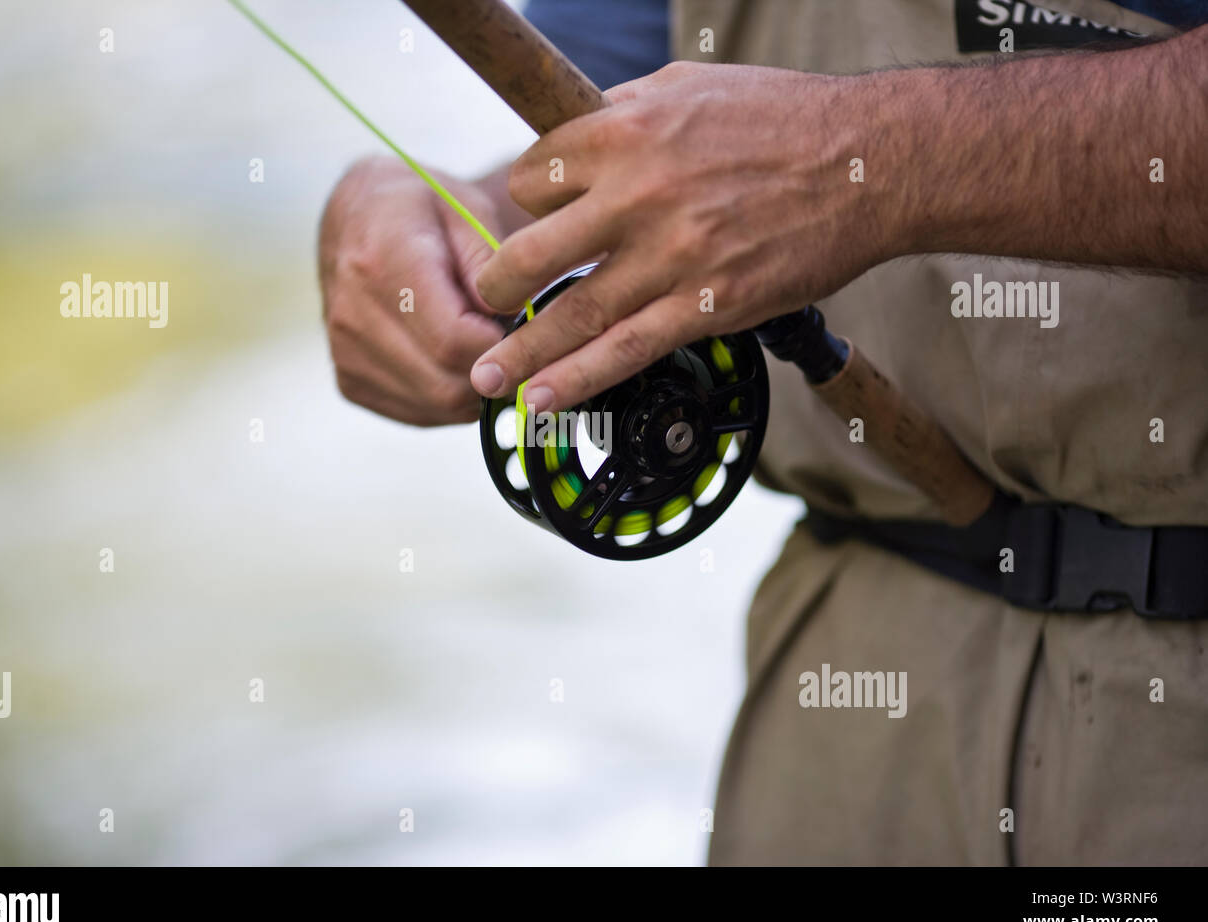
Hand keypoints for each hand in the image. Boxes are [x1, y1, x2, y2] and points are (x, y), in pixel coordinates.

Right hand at [319, 156, 505, 424]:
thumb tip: (516, 325)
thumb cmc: (422, 208)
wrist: (358, 215)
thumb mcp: (467, 211)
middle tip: (515, 341)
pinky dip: (451, 398)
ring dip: (477, 389)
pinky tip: (457, 360)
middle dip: (496, 371)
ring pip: (437, 406)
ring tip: (487, 345)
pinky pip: (419, 412)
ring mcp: (345, 354)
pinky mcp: (349, 382)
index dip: (503, 345)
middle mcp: (352, 314)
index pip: (455, 340)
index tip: (527, 327)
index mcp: (381, 261)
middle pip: (447, 383)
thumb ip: (492, 267)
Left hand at [469, 61, 899, 412]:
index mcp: (623, 131)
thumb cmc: (784, 117)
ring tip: (485, 379)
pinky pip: (626, 351)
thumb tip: (579, 129)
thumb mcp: (689, 86)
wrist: (871, 161)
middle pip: (530, 251)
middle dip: (497, 286)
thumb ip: (623, 110)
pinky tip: (543, 400)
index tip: (534, 223)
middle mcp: (637, 195)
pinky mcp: (708, 306)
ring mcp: (672, 257)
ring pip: (570, 315)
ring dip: (520, 354)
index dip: (526, 203)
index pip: (532, 178)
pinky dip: (577, 381)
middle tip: (487, 305)